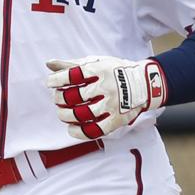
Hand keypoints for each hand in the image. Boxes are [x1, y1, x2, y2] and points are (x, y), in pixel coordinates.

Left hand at [46, 56, 167, 140]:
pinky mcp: (117, 119)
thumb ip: (72, 65)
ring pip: (82, 114)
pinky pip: (95, 130)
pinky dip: (79, 132)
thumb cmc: (115, 72)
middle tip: (57, 98)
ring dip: (66, 115)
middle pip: (75, 96)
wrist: (145, 83)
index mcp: (101, 69)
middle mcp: (107, 86)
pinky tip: (72, 128)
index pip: (73, 75)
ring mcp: (113, 104)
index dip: (57, 80)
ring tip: (62, 113)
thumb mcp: (96, 63)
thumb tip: (49, 64)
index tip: (51, 83)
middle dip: (59, 98)